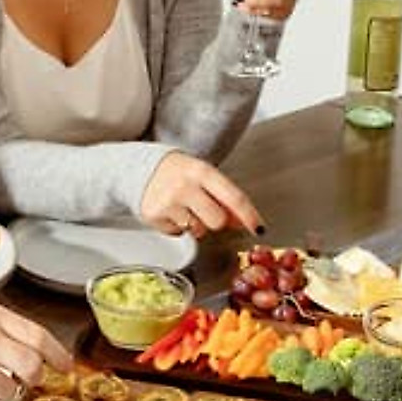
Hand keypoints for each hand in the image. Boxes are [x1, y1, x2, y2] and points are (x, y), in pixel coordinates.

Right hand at [140, 151, 262, 237]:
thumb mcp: (205, 176)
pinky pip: (178, 233)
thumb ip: (226, 198)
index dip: (249, 216)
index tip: (258, 228)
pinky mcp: (154, 216)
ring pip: (198, 231)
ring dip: (196, 224)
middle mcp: (184, 186)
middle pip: (217, 221)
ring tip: (186, 207)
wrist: (143, 167)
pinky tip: (172, 211)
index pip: (234, 197)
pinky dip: (178, 226)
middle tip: (205, 208)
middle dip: (216, 220)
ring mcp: (168, 202)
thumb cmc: (180, 172)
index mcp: (202, 171)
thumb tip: (244, 222)